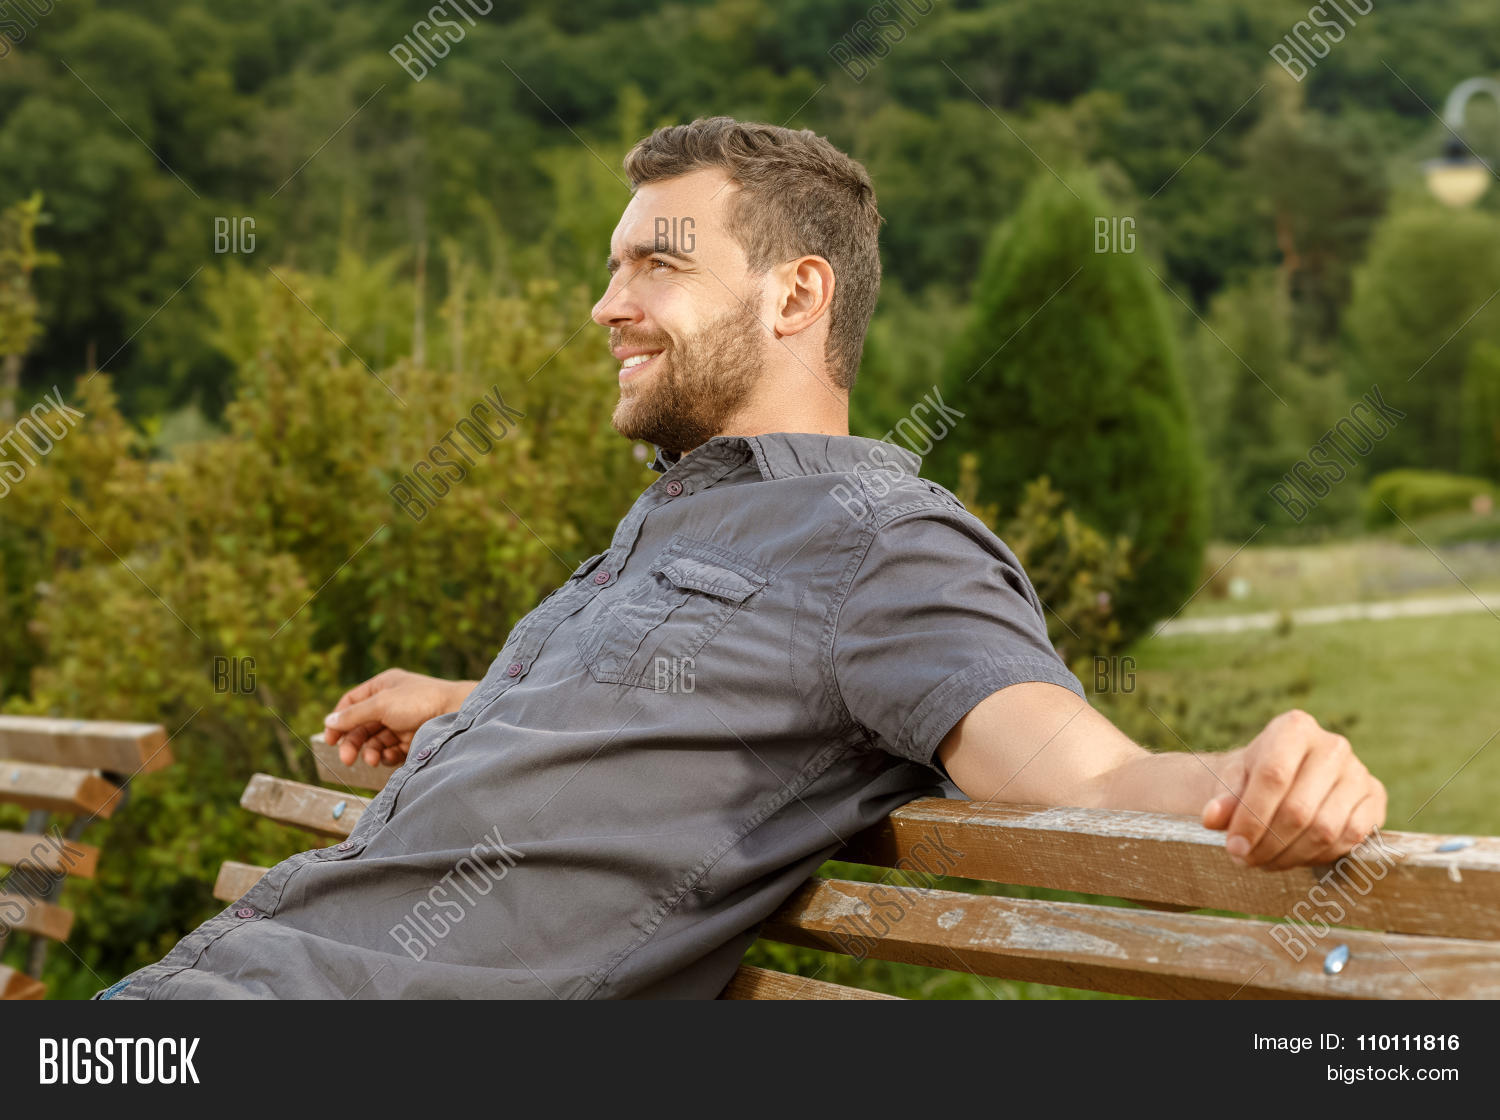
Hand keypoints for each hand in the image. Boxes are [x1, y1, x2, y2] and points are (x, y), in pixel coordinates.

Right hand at [323, 669, 475, 767]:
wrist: (456, 715)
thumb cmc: (420, 701)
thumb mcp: (381, 704)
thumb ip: (354, 715)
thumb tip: (329, 721)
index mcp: (383, 686)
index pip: (352, 703)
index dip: (339, 721)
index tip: (329, 740)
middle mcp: (391, 703)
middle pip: (362, 725)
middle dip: (353, 743)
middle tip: (347, 760)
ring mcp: (403, 722)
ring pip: (376, 740)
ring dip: (370, 751)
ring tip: (373, 760)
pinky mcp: (413, 739)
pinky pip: (392, 750)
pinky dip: (388, 756)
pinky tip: (389, 758)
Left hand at [1201, 709, 1385, 870]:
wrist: (1287, 773)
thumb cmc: (1255, 775)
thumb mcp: (1233, 779)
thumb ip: (1223, 798)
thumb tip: (1212, 819)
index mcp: (1294, 728)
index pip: (1273, 777)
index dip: (1251, 818)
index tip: (1234, 847)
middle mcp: (1332, 746)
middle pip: (1299, 809)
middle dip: (1268, 843)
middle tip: (1246, 859)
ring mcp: (1359, 771)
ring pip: (1325, 829)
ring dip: (1291, 855)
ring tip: (1266, 860)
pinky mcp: (1375, 797)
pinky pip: (1350, 838)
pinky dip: (1320, 855)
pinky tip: (1296, 856)